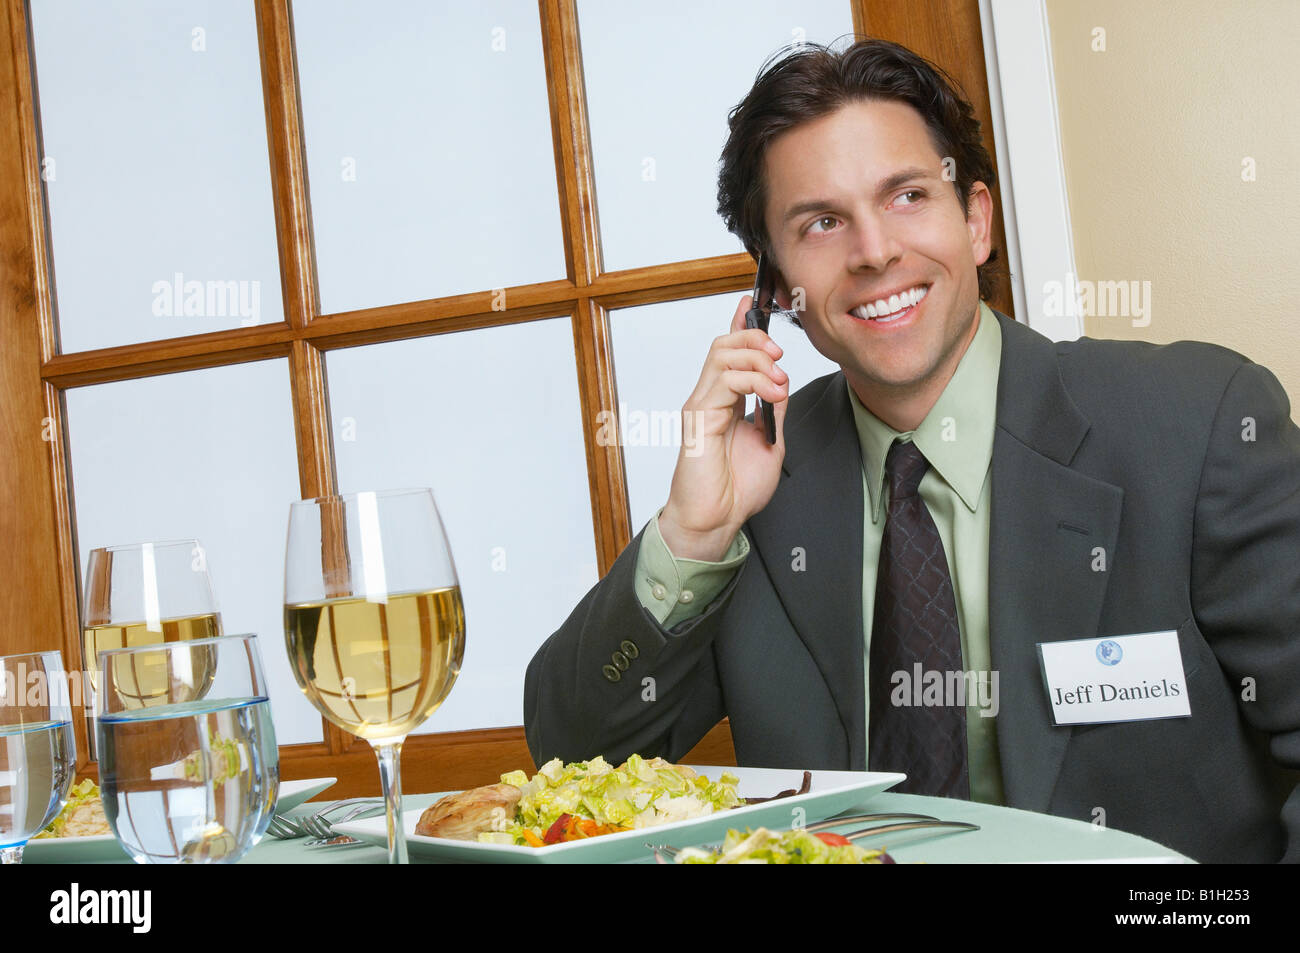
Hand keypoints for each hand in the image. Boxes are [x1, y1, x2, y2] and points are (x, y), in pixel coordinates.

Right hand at [658, 295, 788, 560]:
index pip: (729, 353)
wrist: (716, 520)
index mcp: (725, 401)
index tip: (752, 303)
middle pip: (724, 344)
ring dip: (756, 359)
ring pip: (721, 354)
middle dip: (755, 339)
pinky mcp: (698, 417)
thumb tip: (782, 379)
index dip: (740, 325)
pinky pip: (722, 380)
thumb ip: (774, 408)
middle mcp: (709, 398)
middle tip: (780, 357)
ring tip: (778, 381)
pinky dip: (751, 379)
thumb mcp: (770, 441)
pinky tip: (770, 395)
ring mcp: (701, 405)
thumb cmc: (736, 489)